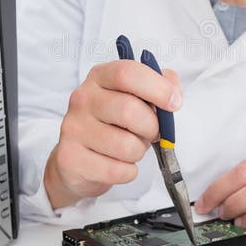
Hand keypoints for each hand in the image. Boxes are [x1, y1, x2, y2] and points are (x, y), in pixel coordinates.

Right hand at [44, 60, 181, 207]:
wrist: (76, 161)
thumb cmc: (112, 126)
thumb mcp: (135, 100)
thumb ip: (158, 87)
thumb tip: (173, 87)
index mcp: (100, 77)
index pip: (127, 73)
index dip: (157, 88)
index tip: (175, 103)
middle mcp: (83, 98)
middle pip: (129, 110)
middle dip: (152, 127)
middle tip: (152, 133)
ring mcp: (73, 128)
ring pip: (125, 145)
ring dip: (138, 152)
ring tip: (130, 149)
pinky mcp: (71, 158)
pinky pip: (116, 170)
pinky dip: (128, 172)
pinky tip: (118, 165)